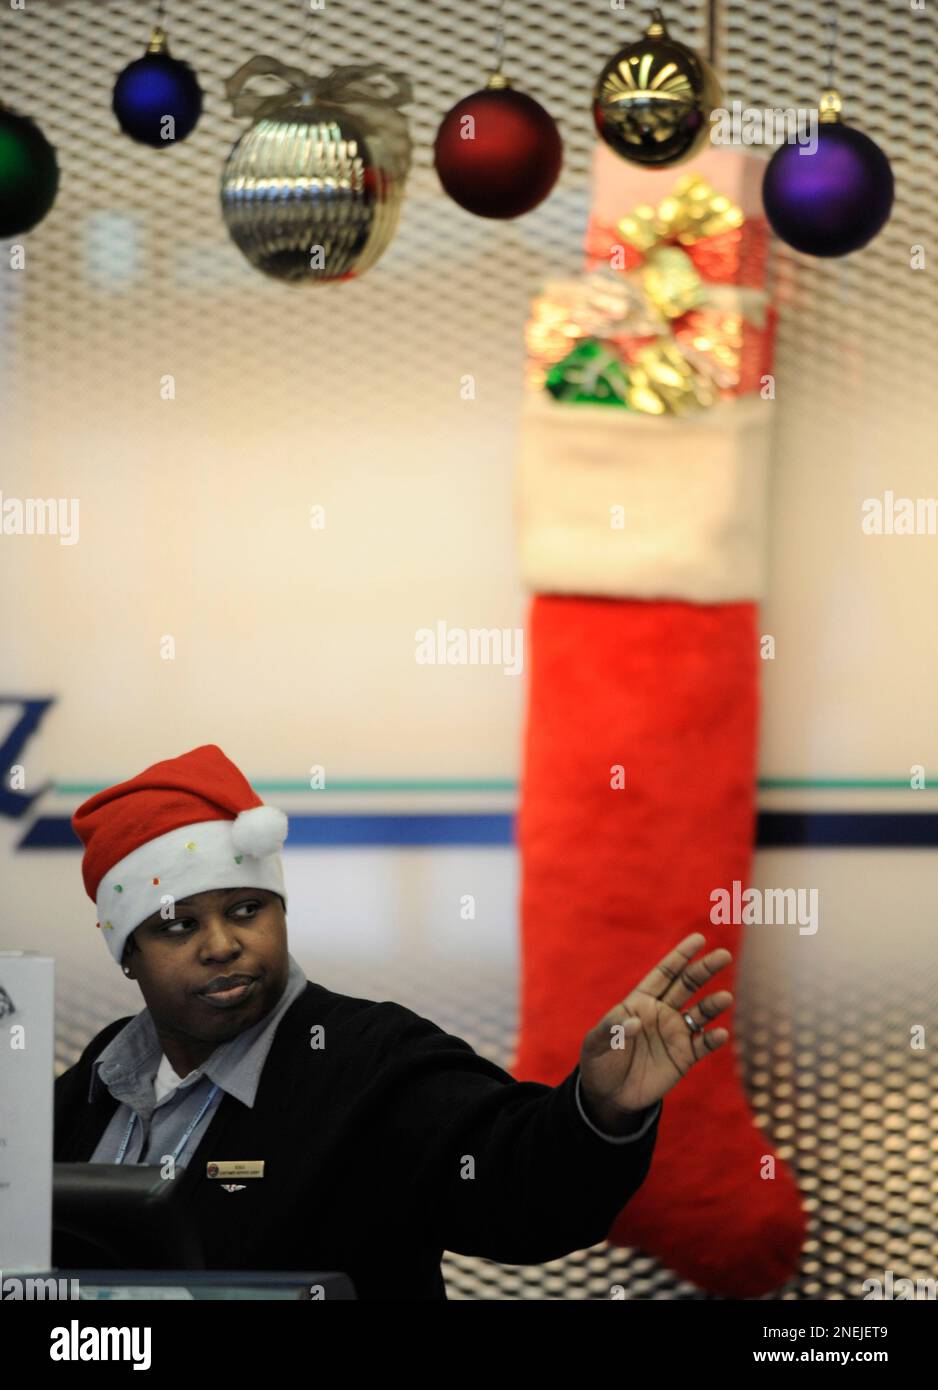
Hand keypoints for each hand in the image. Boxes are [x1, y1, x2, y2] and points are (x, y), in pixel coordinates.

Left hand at [579, 933, 732, 1130]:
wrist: (609, 1095)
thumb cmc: (600, 1061)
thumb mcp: (598, 1042)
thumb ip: (614, 1028)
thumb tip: (636, 1021)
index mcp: (641, 1001)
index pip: (664, 973)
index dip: (681, 956)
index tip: (699, 939)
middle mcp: (662, 1013)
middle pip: (687, 986)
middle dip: (704, 970)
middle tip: (723, 955)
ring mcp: (675, 1034)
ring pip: (700, 1013)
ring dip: (712, 1005)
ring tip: (725, 997)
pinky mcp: (684, 1057)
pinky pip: (702, 1045)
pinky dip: (713, 1039)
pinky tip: (721, 1033)